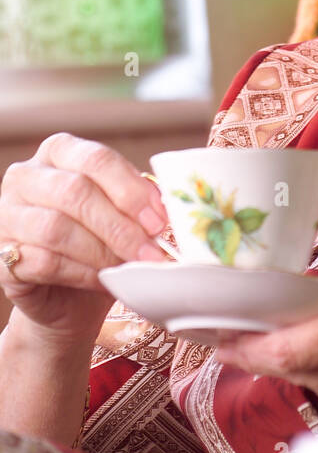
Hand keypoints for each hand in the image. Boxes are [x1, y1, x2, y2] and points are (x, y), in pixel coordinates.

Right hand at [0, 132, 168, 350]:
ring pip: (55, 229)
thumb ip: (139, 203)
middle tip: (151, 252)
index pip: (95, 159)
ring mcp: (5, 215)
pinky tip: (103, 282)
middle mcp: (24, 177)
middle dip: (120, 226)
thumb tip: (168, 207)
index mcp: (58, 153)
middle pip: (74, 193)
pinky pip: (42, 262)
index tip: (159, 220)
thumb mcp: (124, 216)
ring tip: (129, 268)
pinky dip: (81, 274)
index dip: (130, 190)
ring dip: (101, 252)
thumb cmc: (102, 247)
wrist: (69, 300)